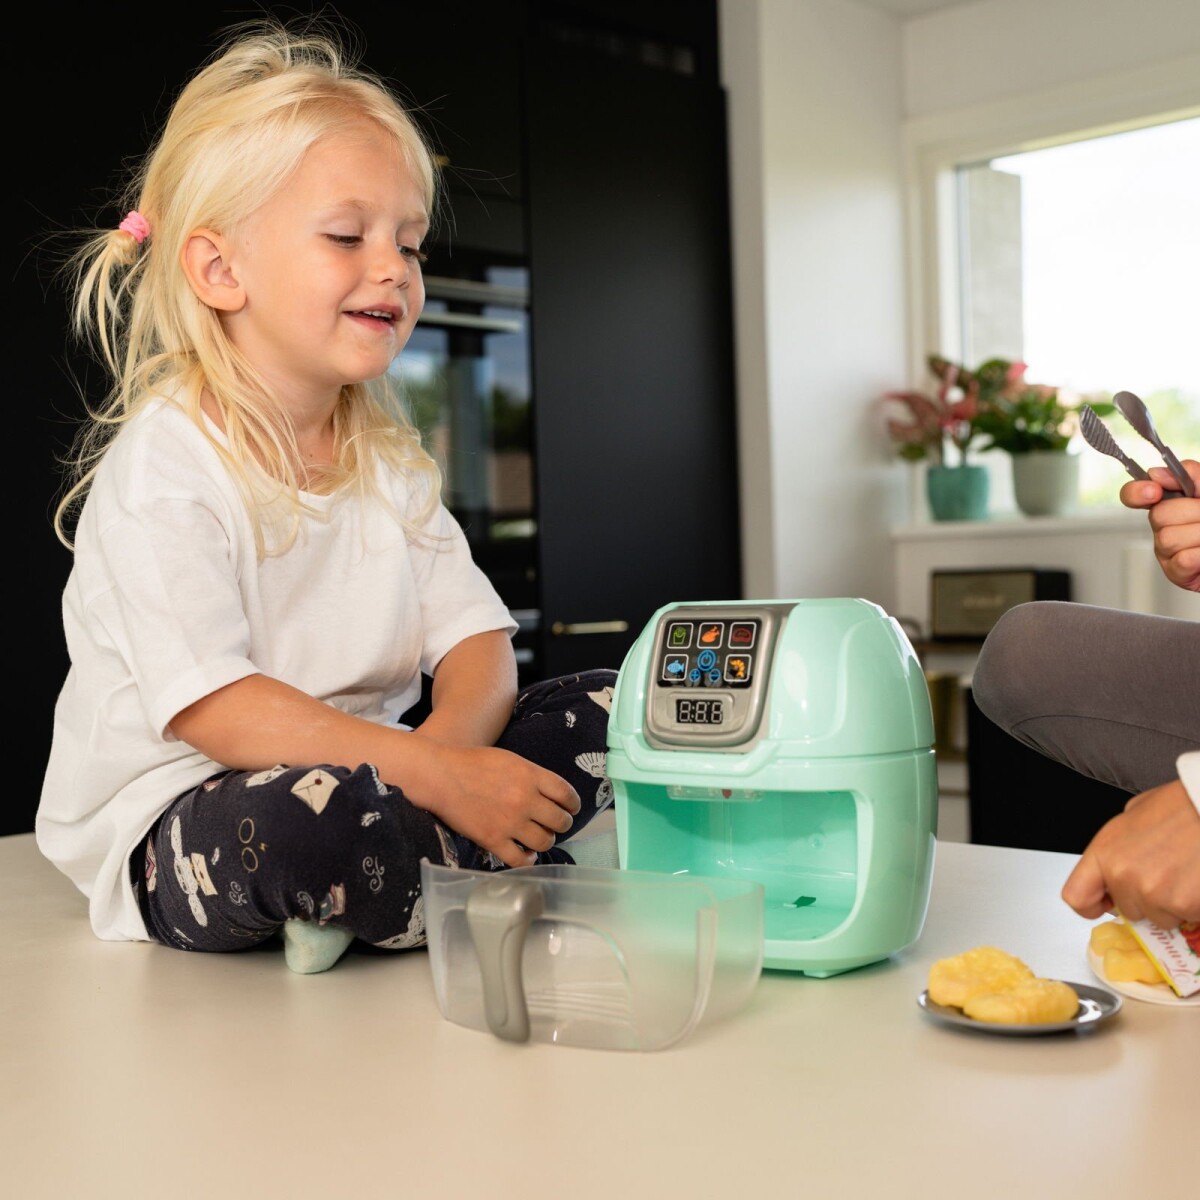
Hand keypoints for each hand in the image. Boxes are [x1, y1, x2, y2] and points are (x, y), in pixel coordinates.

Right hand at [408, 739, 580, 867]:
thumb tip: (551, 794)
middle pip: (560, 821)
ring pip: (545, 842)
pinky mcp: (493, 839)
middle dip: (562, 824)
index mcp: (531, 776)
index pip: (567, 794)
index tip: (571, 809)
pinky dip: (527, 860)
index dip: (573, 804)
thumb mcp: (510, 759)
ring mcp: (510, 822)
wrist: (441, 776)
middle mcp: (525, 799)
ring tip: (538, 838)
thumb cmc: (473, 763)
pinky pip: (520, 859)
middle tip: (555, 824)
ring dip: (545, 841)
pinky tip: (526, 855)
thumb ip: (533, 776)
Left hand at [1061, 778, 1199, 926]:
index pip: (1077, 897)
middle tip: (1166, 874)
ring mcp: (1153, 894)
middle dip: (1145, 899)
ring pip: (1160, 917)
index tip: (1105, 903)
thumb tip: (1118, 861)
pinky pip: (1187, 917)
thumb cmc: (1182, 807)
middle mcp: (1123, 876)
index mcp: (1105, 852)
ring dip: (1172, 904)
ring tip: (1185, 873)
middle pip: (1128, 910)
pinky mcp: (1184, 906)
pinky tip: (1197, 881)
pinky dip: (1195, 906)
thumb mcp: (1134, 815)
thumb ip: (1119, 845)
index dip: (1092, 904)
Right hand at [1119, 458, 1199, 591]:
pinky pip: (1183, 559)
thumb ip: (1192, 474)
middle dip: (1193, 512)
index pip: (1134, 494)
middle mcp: (1164, 525)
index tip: (1153, 491)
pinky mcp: (1176, 572)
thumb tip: (1157, 473)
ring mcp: (1168, 550)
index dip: (1135, 492)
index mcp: (1170, 502)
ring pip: (1169, 538)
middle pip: (1158, 515)